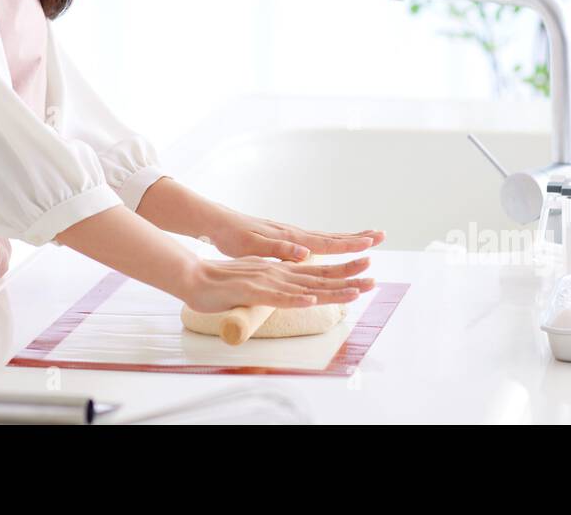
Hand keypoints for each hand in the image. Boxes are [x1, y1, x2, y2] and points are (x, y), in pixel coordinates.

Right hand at [182, 255, 374, 312]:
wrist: (196, 277)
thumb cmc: (226, 282)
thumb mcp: (259, 281)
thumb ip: (278, 282)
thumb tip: (295, 286)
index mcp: (283, 271)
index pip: (320, 271)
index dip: (344, 272)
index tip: (368, 271)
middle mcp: (280, 272)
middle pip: (319, 275)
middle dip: (349, 276)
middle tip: (374, 278)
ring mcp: (268, 280)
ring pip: (304, 286)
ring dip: (330, 289)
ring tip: (354, 291)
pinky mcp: (252, 290)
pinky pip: (276, 295)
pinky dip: (294, 298)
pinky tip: (310, 300)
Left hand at [206, 209, 385, 261]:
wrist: (218, 223)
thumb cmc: (233, 236)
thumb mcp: (253, 246)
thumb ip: (279, 249)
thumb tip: (306, 253)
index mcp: (291, 239)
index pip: (327, 243)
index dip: (350, 244)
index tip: (371, 243)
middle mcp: (295, 234)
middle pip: (332, 236)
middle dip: (357, 237)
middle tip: (382, 234)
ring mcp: (291, 234)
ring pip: (325, 237)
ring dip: (347, 238)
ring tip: (366, 238)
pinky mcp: (285, 238)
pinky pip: (315, 240)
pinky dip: (330, 241)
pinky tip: (333, 245)